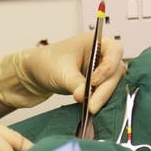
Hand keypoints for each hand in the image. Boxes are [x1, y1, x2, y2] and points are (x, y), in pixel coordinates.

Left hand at [0, 34, 125, 112]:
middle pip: (116, 71)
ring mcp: (101, 70)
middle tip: (92, 105)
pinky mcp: (97, 84)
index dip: (108, 67)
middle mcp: (102, 54)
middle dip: (105, 89)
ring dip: (104, 96)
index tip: (93, 81)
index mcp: (95, 41)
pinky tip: (91, 109)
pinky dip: (100, 100)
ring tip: (90, 109)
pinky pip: (105, 92)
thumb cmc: (46, 63)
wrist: (34, 75)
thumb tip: (85, 97)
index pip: (115, 51)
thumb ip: (75, 83)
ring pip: (113, 84)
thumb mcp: (61, 72)